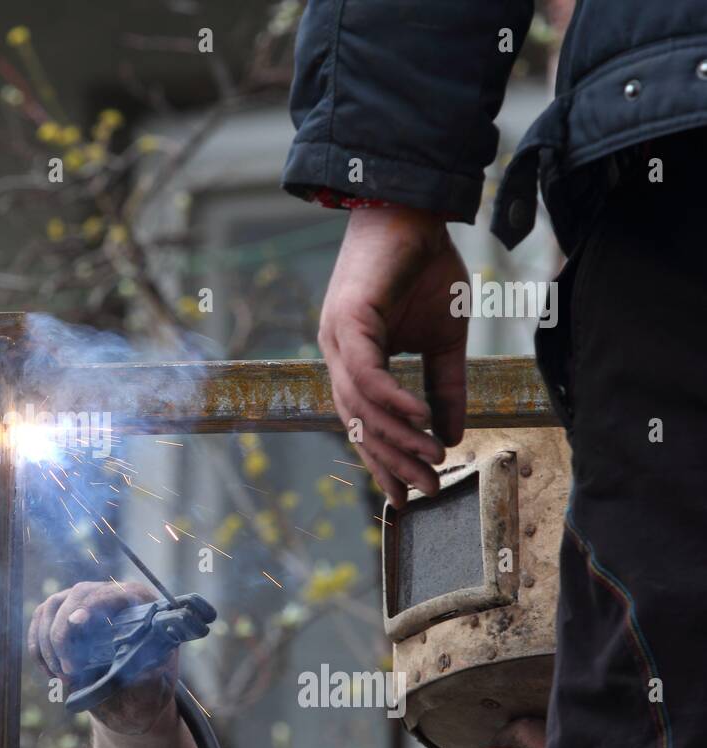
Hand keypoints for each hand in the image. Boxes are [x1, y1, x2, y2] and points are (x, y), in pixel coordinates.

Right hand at [26, 581, 176, 735]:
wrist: (136, 694)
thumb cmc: (150, 685)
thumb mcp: (154, 678)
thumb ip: (143, 668)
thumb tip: (132, 661)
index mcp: (136, 600)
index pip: (109, 593)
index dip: (91, 604)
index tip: (78, 622)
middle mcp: (107, 593)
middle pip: (74, 597)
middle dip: (63, 634)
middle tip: (68, 670)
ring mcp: (82, 601)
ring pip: (50, 608)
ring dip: (48, 643)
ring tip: (61, 675)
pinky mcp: (62, 614)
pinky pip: (39, 621)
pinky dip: (38, 647)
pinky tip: (49, 671)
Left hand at [318, 206, 469, 506]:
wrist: (416, 212)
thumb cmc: (426, 270)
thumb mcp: (444, 341)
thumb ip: (444, 387)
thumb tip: (452, 434)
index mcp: (353, 360)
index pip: (363, 422)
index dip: (384, 460)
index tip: (409, 494)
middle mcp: (337, 353)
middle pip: (358, 422)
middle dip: (392, 461)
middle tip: (426, 490)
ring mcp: (337, 337)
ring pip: (361, 404)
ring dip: (397, 437)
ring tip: (432, 459)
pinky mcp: (348, 319)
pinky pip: (367, 373)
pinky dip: (392, 400)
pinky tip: (419, 421)